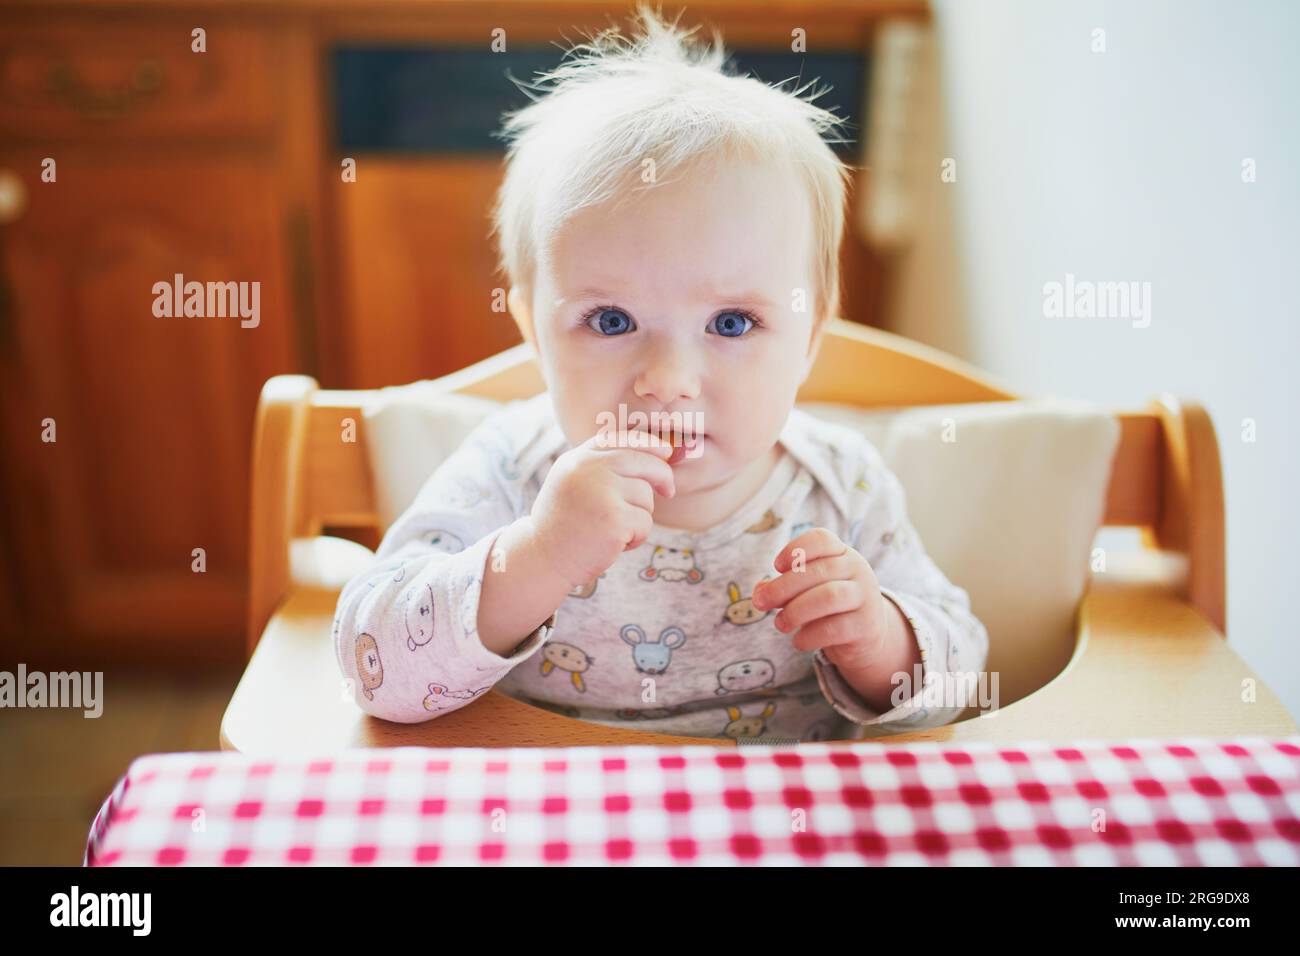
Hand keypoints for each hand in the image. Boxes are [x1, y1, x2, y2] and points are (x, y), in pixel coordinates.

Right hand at [529, 427, 675, 588]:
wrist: (543, 558)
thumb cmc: (564, 523)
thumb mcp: (574, 483)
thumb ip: (603, 466)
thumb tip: (656, 453)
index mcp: (578, 458)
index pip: (622, 439)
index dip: (649, 444)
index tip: (665, 452)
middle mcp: (588, 469)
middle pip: (644, 462)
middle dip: (663, 476)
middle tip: (668, 490)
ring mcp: (601, 492)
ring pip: (646, 497)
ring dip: (639, 517)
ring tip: (612, 529)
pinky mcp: (614, 519)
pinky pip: (645, 523)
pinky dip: (636, 537)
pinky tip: (614, 544)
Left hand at [750, 527, 900, 673]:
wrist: (867, 636)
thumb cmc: (830, 606)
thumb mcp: (808, 590)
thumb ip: (782, 587)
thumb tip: (760, 592)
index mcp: (842, 554)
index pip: (822, 539)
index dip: (795, 549)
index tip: (776, 566)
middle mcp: (857, 570)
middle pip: (819, 570)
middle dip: (783, 587)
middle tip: (760, 603)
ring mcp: (865, 597)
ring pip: (829, 597)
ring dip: (795, 611)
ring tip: (780, 624)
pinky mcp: (866, 626)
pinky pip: (834, 629)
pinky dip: (809, 636)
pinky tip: (798, 642)